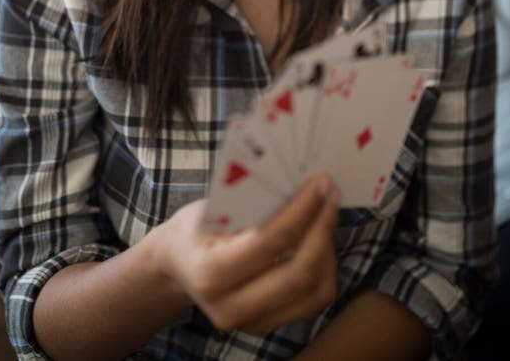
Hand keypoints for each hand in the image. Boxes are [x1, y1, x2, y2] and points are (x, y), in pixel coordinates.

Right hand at [156, 175, 339, 334]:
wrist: (179, 264)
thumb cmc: (196, 228)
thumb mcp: (211, 209)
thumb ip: (250, 204)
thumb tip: (299, 184)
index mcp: (211, 274)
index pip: (269, 242)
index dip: (301, 211)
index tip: (319, 183)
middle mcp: (231, 308)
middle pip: (299, 274)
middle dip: (322, 228)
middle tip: (330, 192)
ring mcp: (252, 323)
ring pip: (315, 291)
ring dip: (328, 247)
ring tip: (325, 212)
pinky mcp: (269, 325)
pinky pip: (315, 299)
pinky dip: (325, 266)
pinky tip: (318, 238)